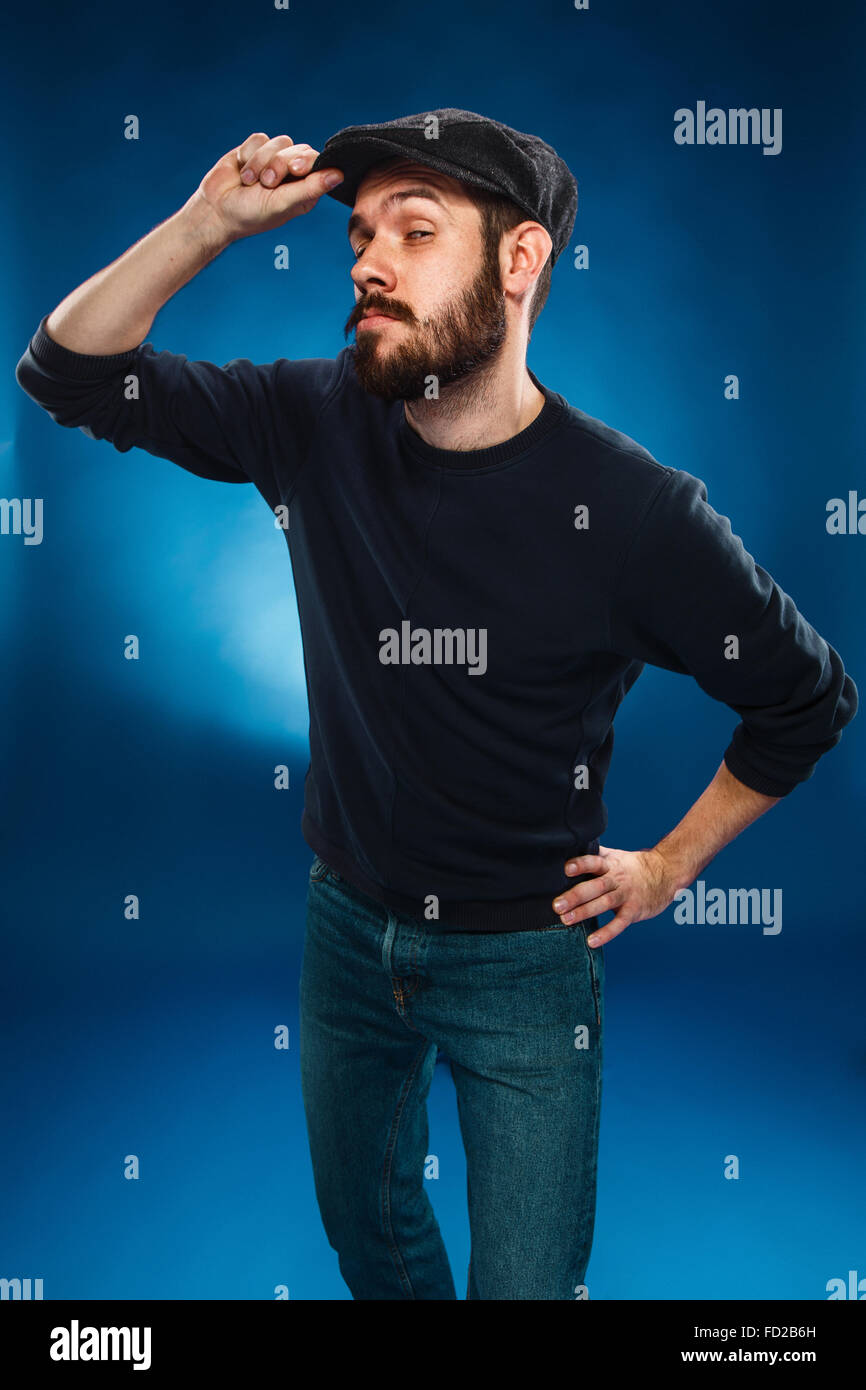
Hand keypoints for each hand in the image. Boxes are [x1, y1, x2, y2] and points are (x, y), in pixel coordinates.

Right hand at [189, 132, 343, 241]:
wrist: (215, 210)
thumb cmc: (250, 215)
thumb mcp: (282, 204)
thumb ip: (310, 188)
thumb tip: (339, 175)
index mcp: (305, 190)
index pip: (317, 163)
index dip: (305, 161)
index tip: (293, 169)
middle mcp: (292, 174)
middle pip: (298, 149)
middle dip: (279, 163)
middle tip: (266, 182)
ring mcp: (274, 160)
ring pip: (278, 142)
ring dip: (261, 161)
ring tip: (250, 182)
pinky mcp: (255, 151)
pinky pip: (259, 139)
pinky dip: (248, 155)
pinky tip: (241, 172)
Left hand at [551, 845, 678, 946]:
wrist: (667, 872)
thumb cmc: (634, 866)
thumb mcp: (615, 856)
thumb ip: (595, 855)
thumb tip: (569, 849)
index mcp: (610, 864)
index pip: (594, 862)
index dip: (581, 864)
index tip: (566, 869)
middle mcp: (617, 878)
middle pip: (595, 886)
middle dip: (575, 896)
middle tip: (557, 905)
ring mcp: (626, 895)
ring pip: (604, 904)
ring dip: (584, 912)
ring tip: (566, 920)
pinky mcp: (634, 910)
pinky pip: (619, 923)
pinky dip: (606, 933)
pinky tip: (592, 941)